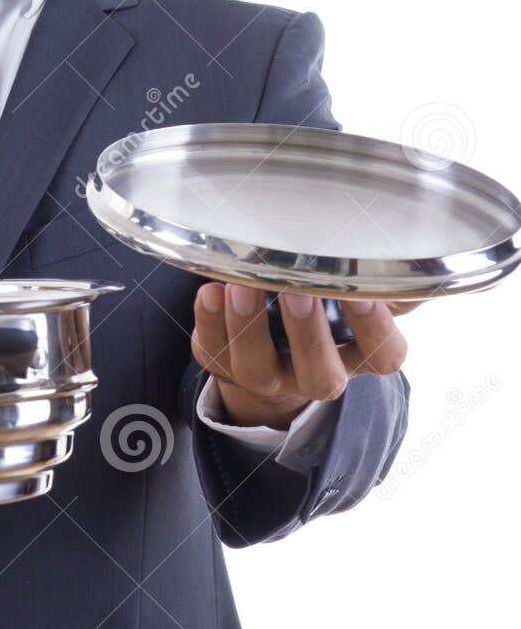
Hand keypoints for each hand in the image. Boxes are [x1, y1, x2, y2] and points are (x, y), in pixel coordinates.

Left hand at [191, 281, 419, 430]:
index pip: (382, 356)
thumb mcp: (359, 295)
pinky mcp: (224, 364)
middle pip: (321, 375)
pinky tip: (208, 290)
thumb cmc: (326, 306)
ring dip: (248, 326)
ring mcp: (267, 376)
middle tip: (297, 291)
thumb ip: (388, 278)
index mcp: (356, 355)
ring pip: (258, 367)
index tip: (363, 290)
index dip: (375, 328)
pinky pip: (214, 352)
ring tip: (239, 284)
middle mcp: (314, 374)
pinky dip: (209, 322)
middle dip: (308, 334)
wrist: (271, 348)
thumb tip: (420, 252)